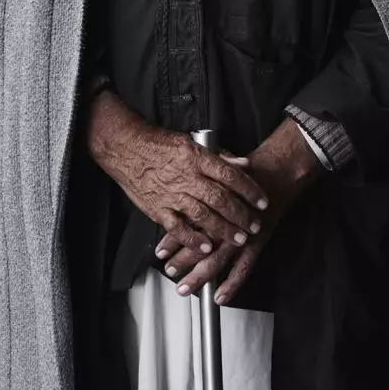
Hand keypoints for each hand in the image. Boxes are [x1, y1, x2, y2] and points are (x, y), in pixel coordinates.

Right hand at [85, 90, 268, 254]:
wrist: (126, 148)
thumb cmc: (159, 144)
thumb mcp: (192, 142)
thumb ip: (219, 156)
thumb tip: (243, 163)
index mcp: (197, 158)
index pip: (230, 175)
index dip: (249, 189)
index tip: (262, 201)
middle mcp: (187, 177)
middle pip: (220, 198)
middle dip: (241, 214)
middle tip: (255, 225)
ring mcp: (172, 194)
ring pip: (203, 215)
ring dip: (223, 229)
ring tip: (239, 238)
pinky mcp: (158, 209)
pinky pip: (177, 227)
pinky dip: (192, 239)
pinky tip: (205, 247)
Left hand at [154, 118, 324, 303]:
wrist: (278, 172)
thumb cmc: (247, 172)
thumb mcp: (219, 170)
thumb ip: (201, 184)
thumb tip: (176, 193)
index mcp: (215, 202)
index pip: (189, 223)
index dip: (172, 237)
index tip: (160, 250)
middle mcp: (226, 220)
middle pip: (199, 243)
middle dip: (182, 260)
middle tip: (168, 270)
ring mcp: (243, 233)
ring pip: (217, 259)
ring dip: (199, 275)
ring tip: (184, 287)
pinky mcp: (258, 241)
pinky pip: (245, 266)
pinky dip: (233, 283)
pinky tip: (221, 297)